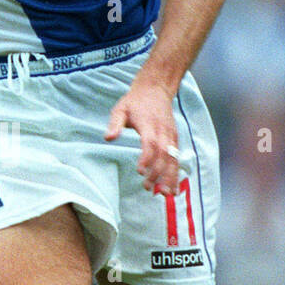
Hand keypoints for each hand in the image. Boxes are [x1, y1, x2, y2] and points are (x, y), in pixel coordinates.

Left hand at [105, 77, 178, 195]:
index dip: (146, 158)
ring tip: (166, 195)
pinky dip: (175, 173)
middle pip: (164, 155)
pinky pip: (177, 158)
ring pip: (173, 159)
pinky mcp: (175, 139)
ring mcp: (171, 136)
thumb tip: (108, 137)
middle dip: (158, 173)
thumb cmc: (135, 101)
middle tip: (149, 189)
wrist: (156, 89)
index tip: (139, 171)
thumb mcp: (120, 109)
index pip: (150, 144)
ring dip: (170, 177)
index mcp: (150, 125)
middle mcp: (163, 132)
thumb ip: (114, 123)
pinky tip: (173, 188)